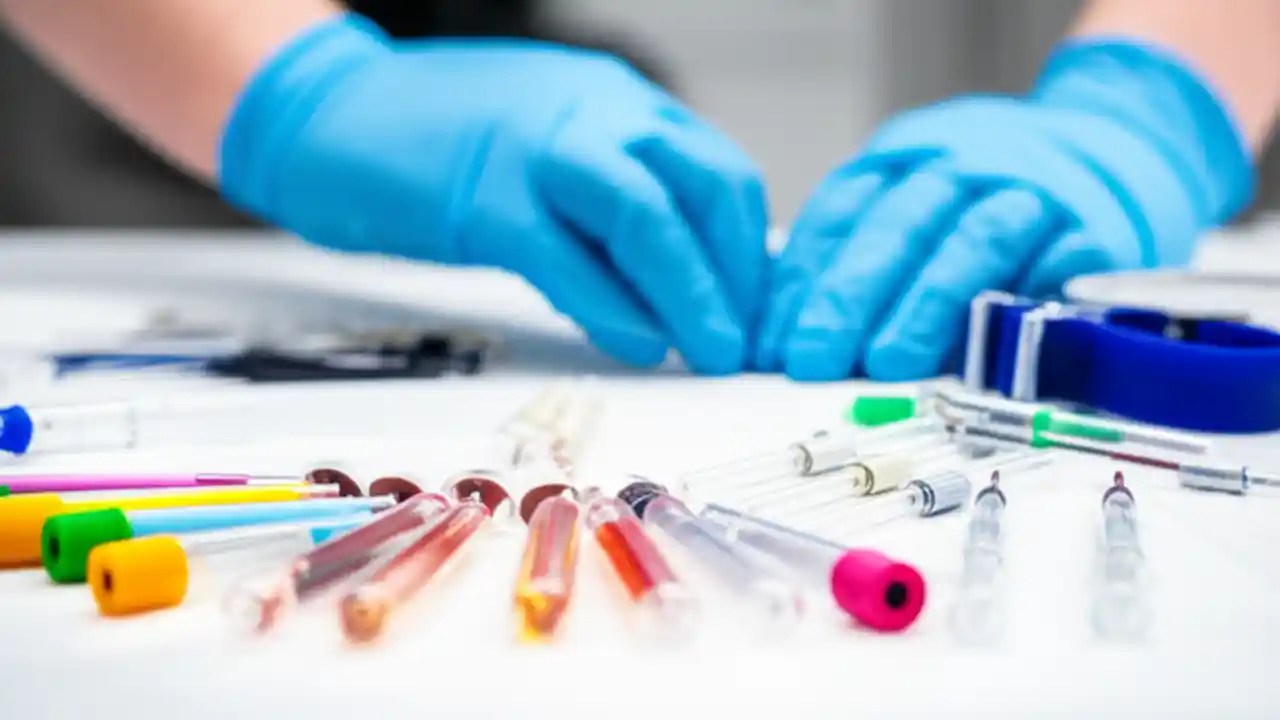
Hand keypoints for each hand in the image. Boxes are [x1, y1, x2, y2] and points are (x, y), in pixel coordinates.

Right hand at [220, 16, 766, 373]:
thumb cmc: (439, 139)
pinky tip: (638, 343)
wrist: (326, 111)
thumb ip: (612, 198)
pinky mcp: (481, 200)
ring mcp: (535, 151)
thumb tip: (676, 277)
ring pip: (648, 218)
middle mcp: (590, 112)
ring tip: (708, 352)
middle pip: (704, 188)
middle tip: (742, 342)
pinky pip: (567, 257)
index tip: (752, 313)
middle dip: (736, 276)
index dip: (746, 252)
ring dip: (691, 295)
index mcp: (613, 100)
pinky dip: (612, 306)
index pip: (717, 173)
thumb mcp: (551, 149)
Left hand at [756, 40, 1252, 380]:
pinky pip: (1052, 270)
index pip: (841, 216)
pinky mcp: (1093, 231)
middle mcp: (965, 166)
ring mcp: (1031, 194)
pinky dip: (1014, 310)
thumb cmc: (989, 195)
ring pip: (971, 243)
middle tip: (812, 359)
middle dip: (848, 296)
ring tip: (884, 365)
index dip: (802, 283)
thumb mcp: (915, 203)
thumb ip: (856, 264)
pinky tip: (978, 355)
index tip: (772, 346)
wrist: (1114, 141)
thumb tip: (784, 348)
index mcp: (907, 160)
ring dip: (924, 306)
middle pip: (896, 227)